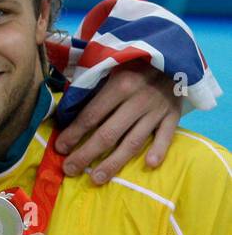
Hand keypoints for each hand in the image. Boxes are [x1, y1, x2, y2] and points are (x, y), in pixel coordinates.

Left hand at [57, 62, 180, 182]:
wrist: (173, 56)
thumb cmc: (133, 63)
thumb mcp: (111, 67)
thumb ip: (92, 88)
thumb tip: (65, 111)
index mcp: (119, 86)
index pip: (91, 116)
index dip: (74, 134)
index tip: (60, 148)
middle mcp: (138, 100)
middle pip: (108, 134)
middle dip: (86, 154)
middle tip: (70, 170)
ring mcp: (157, 110)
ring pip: (134, 141)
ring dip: (114, 162)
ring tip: (97, 179)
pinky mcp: (174, 115)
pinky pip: (167, 136)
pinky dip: (159, 150)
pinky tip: (148, 165)